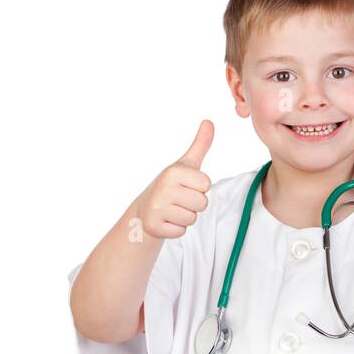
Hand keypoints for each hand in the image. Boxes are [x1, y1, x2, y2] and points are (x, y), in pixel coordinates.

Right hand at [135, 120, 212, 239]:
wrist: (144, 210)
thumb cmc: (171, 185)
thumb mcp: (186, 164)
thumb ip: (200, 144)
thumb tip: (209, 121)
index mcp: (173, 172)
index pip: (206, 185)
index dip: (199, 188)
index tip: (186, 186)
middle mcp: (163, 188)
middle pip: (202, 203)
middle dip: (194, 204)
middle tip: (179, 200)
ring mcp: (157, 208)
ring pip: (192, 218)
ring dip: (185, 217)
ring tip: (172, 209)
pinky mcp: (154, 227)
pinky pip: (181, 232)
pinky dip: (176, 229)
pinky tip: (166, 220)